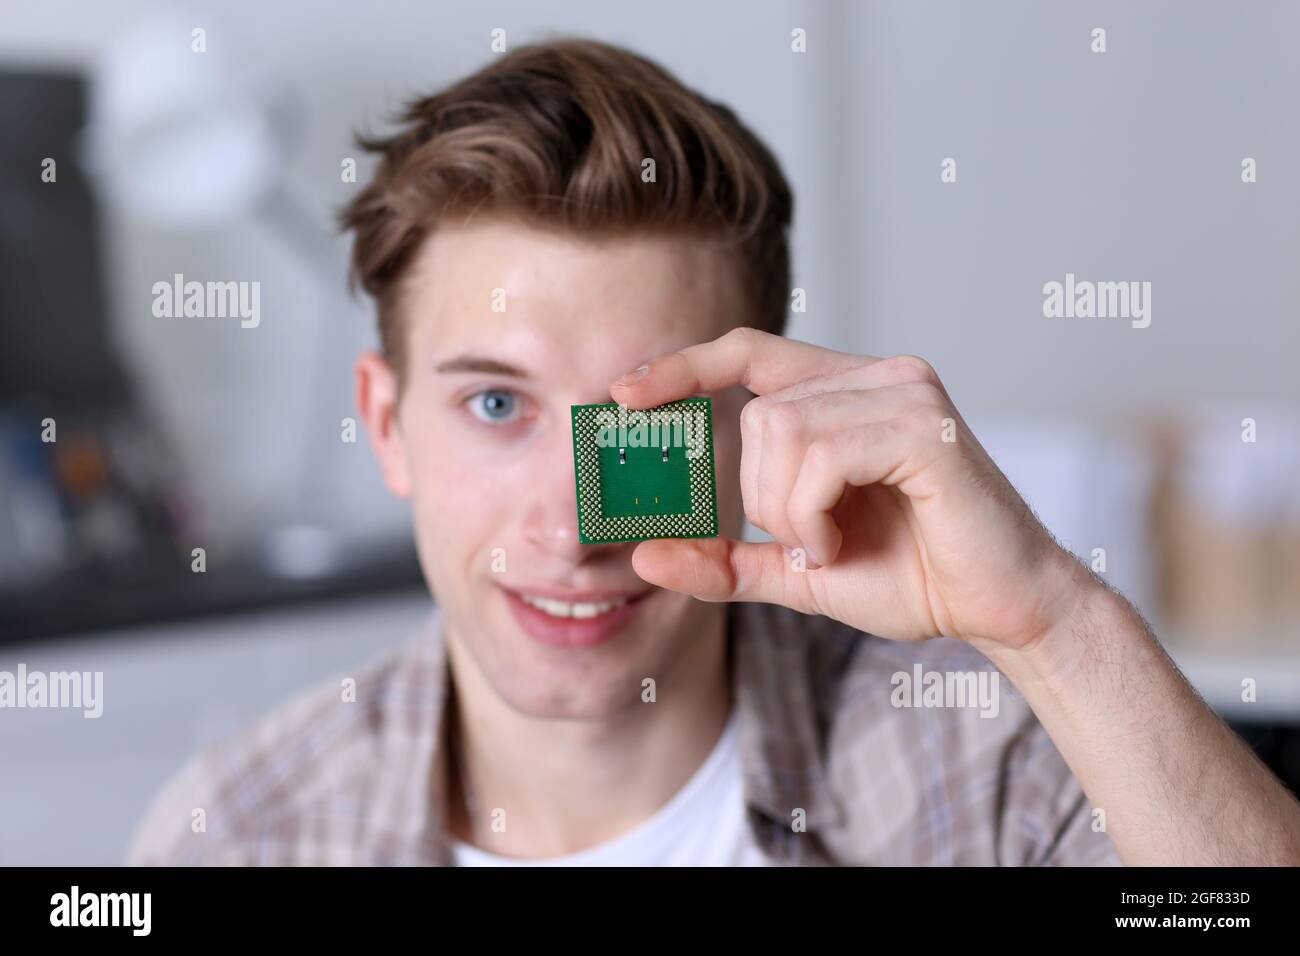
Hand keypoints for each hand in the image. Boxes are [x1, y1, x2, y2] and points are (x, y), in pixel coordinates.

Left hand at [610, 328, 1098, 650]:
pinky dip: (813, 510)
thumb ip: (726, 561)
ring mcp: (906, 393)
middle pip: (757, 410)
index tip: (622, 395)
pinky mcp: (927, 428)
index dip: (684, 367)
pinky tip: (842, 540)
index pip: (750, 352)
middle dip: (761, 495)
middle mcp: (880, 375)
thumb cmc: (913, 576)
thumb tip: (644, 554)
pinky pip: (822, 454)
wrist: (1002, 609)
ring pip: (782, 429)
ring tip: (830, 543)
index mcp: (848, 392)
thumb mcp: (799, 570)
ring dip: (788, 510)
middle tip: (808, 542)